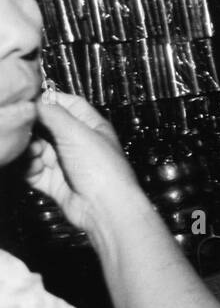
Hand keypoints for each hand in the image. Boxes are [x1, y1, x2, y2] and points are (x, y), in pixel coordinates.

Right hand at [24, 91, 141, 232]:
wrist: (104, 208)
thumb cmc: (103, 170)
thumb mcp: (77, 132)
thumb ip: (53, 113)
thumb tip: (35, 100)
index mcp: (91, 126)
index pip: (68, 104)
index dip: (48, 101)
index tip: (29, 100)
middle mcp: (78, 143)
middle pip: (46, 127)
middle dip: (33, 128)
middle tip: (26, 129)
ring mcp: (65, 163)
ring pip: (35, 149)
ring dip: (30, 149)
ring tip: (34, 152)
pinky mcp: (54, 182)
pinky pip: (32, 170)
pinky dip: (28, 168)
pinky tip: (33, 167)